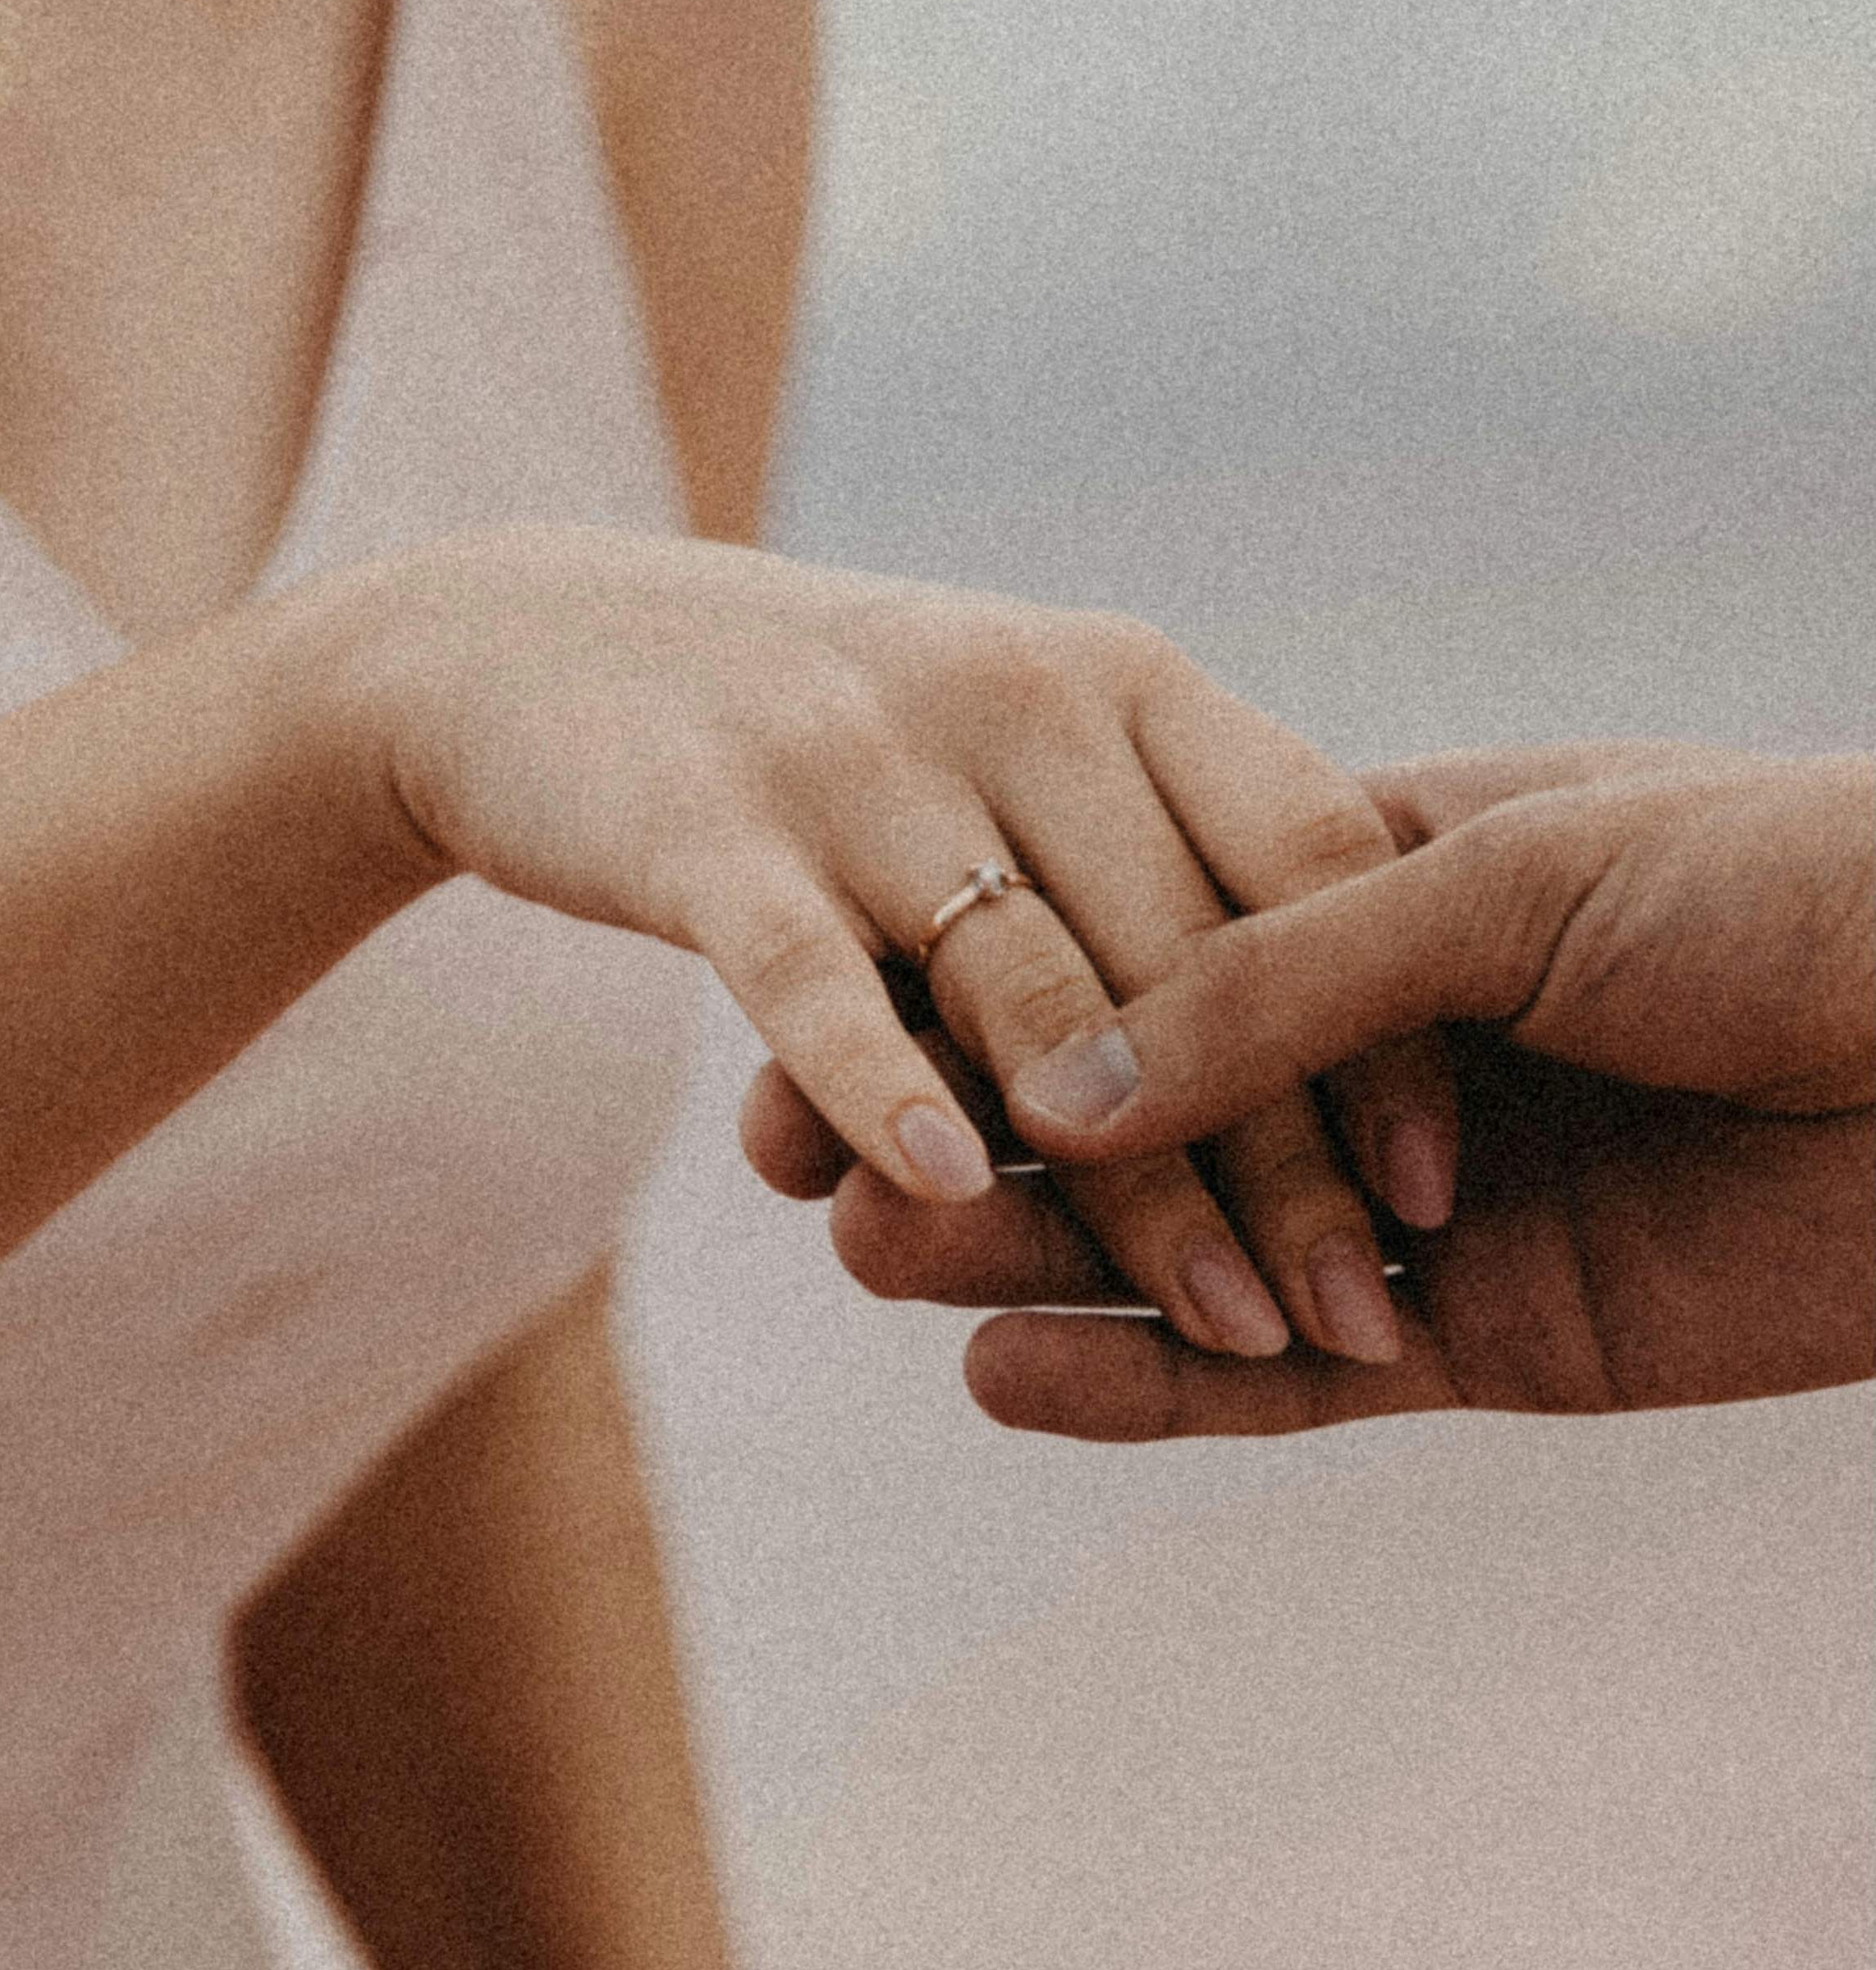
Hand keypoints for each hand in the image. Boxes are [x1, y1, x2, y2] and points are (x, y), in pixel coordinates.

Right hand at [343, 526, 1451, 1359]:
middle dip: (1292, 1156)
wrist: (527, 645)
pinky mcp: (707, 830)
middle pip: (1195, 954)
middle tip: (1360, 1315)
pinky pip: (813, 979)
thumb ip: (1151, 847)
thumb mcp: (1007, 743)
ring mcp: (858, 762)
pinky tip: (954, 1198)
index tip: (1440, 1192)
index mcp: (1118, 679)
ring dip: (1143, 1180)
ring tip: (1237, 1324)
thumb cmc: (814, 731)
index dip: (1387, 1023)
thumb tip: (1321, 1038)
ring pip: (1035, 995)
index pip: (1312, 846)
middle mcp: (1016, 701)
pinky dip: (888, 1087)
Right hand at [743, 743, 1873, 1430]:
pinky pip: (1288, 1383)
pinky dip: (1150, 1389)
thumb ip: (1281, 976)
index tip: (845, 1006)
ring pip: (1187, 1245)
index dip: (998, 981)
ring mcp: (1426, 1196)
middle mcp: (1386, 1041)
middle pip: (1140, 1102)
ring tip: (867, 1270)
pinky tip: (1004, 1380)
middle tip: (808, 1173)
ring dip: (1031, 1264)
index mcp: (1388, 878)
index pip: (1146, 937)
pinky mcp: (1489, 1340)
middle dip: (978, 1135)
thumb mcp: (1508, 875)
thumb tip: (1054, 1072)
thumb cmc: (1781, 887)